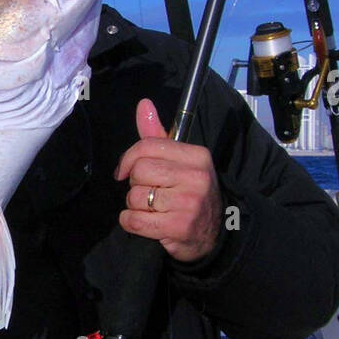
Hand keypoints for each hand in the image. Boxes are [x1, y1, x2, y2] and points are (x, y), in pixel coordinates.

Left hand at [113, 99, 222, 262]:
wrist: (213, 234)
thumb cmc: (189, 194)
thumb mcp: (180, 162)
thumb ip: (158, 135)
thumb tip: (144, 104)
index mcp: (196, 156)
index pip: (147, 146)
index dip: (128, 160)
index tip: (125, 172)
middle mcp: (196, 177)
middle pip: (139, 171)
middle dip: (135, 185)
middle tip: (148, 193)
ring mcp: (188, 203)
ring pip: (135, 197)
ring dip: (134, 206)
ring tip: (152, 209)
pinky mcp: (178, 227)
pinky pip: (134, 220)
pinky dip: (131, 222)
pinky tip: (146, 223)